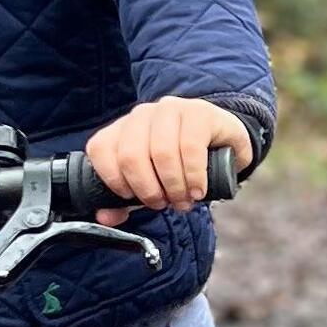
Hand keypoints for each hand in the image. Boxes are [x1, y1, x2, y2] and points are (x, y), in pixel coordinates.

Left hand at [84, 97, 253, 211]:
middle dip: (147, 190)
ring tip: (184, 200)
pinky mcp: (199, 112)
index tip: (132, 198)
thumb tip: (105, 217)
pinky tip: (198, 190)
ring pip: (161, 152)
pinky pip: (190, 147)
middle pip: (130, 155)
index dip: (114, 180)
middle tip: (163, 203)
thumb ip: (126, 200)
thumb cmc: (181, 164)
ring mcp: (171, 109)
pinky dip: (193, 176)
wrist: (225, 143)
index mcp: (123, 128)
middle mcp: (143, 114)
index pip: (101, 149)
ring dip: (174, 186)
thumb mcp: (152, 182)